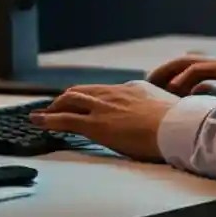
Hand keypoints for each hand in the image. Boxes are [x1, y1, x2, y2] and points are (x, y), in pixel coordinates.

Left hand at [29, 81, 178, 161]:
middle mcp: (114, 94)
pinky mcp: (95, 125)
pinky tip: (37, 121)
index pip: (105, 91)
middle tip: (57, 105)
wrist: (176, 127)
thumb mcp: (169, 108)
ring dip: (54, 107)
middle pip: (83, 91)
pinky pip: (64, 120)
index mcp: (132, 89)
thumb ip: (160, 109)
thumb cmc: (178, 123)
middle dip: (67, 98)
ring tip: (43, 113)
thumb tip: (167, 114)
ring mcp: (103, 108)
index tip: (85, 101)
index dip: (91, 96)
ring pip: (70, 101)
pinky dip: (47, 119)